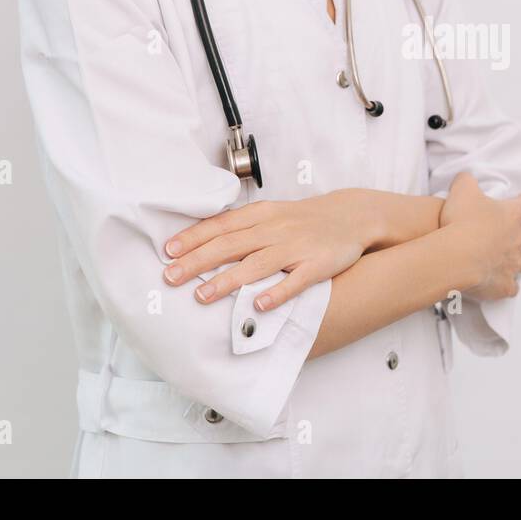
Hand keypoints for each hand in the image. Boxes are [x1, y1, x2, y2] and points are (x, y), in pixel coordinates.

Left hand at [163, 190, 383, 310]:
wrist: (352, 216)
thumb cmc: (303, 219)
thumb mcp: (272, 213)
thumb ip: (241, 227)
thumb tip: (200, 242)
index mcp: (262, 214)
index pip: (222, 225)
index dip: (194, 238)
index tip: (168, 251)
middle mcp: (276, 229)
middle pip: (232, 244)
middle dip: (198, 261)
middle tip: (171, 277)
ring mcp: (296, 247)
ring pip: (257, 264)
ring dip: (228, 280)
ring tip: (201, 295)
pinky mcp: (317, 265)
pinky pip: (295, 281)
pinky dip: (277, 293)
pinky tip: (259, 306)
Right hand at [440, 173, 520, 300]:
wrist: (457, 255)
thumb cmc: (460, 221)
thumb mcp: (462, 189)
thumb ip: (466, 180)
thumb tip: (466, 178)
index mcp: (511, 215)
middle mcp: (518, 239)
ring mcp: (513, 263)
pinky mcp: (503, 284)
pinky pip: (513, 287)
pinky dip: (512, 285)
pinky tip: (509, 284)